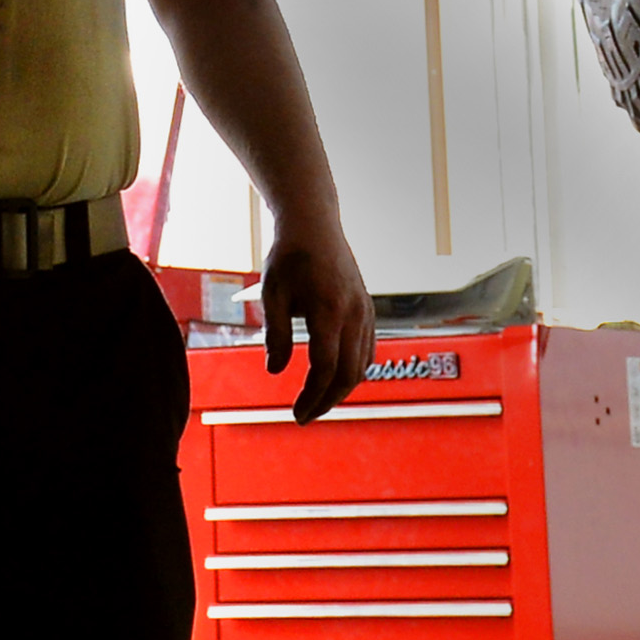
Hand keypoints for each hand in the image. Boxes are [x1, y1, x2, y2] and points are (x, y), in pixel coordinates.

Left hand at [262, 221, 376, 421]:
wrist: (314, 223)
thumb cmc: (289, 256)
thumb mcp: (271, 293)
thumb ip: (274, 333)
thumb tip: (274, 371)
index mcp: (329, 309)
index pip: (326, 367)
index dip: (312, 396)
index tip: (296, 414)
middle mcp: (353, 312)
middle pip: (348, 373)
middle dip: (327, 400)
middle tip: (304, 416)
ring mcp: (365, 310)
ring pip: (361, 365)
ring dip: (341, 389)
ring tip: (317, 401)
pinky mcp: (368, 308)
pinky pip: (367, 350)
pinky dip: (354, 371)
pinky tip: (336, 379)